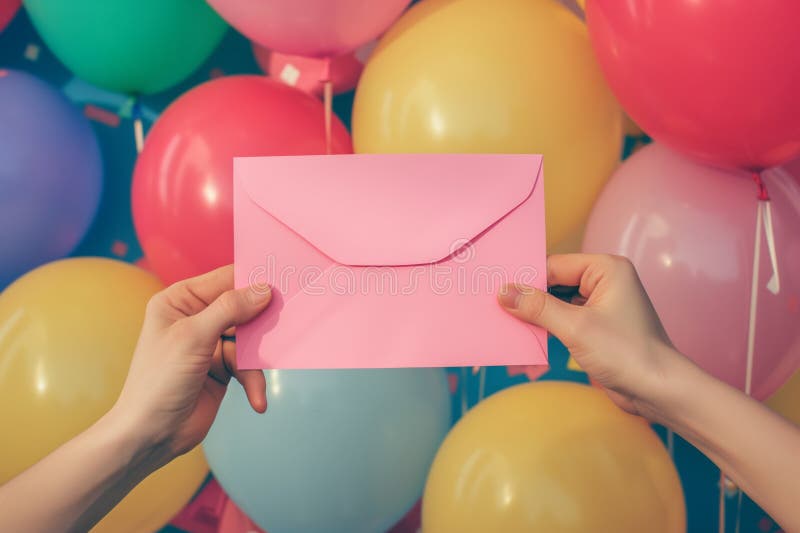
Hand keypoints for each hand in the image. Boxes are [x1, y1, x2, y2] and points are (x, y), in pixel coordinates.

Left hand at [112, 265, 271, 458]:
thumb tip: (264, 289)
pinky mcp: (222, 369)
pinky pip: (247, 365)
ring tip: (257, 381)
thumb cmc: (158, 381)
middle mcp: (196, 318)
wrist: (150, 436)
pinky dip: (254, 381)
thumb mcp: (193, 337)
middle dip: (261, 323)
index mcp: (180, 300)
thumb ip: (230, 309)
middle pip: (242, 308)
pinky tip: (257, 400)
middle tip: (288, 324)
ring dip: (256, 362)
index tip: (285, 280)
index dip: (253, 278)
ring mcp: (210, 344)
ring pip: (249, 339)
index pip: (225, 279)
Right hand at [498, 253, 684, 419]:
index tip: (496, 290)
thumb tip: (504, 292)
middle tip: (495, 306)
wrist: (659, 392)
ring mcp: (602, 305)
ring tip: (506, 322)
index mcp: (606, 269)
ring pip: (557, 302)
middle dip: (529, 297)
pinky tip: (526, 335)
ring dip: (536, 314)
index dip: (526, 278)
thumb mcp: (576, 327)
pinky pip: (564, 319)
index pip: (555, 265)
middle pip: (554, 282)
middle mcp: (605, 281)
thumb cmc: (626, 353)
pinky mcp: (597, 327)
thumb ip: (538, 307)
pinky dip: (547, 327)